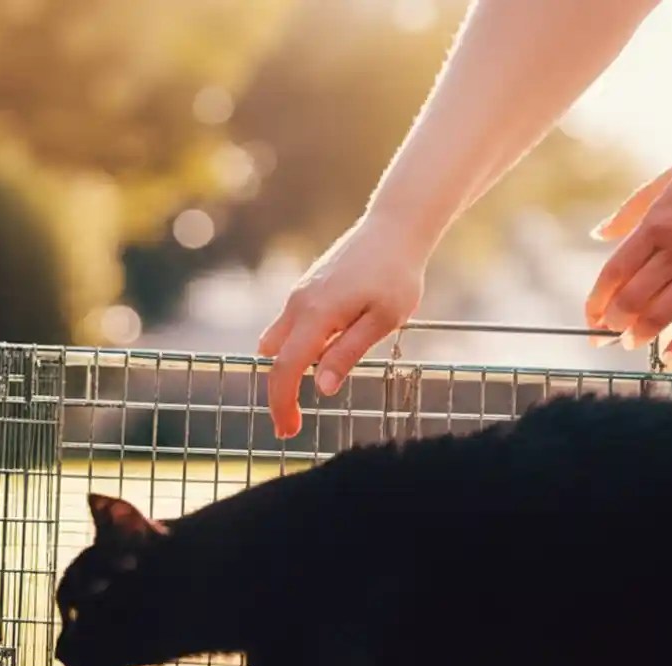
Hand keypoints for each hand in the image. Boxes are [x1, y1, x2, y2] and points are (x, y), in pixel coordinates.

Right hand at [259, 215, 426, 438]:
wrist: (394, 228)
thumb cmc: (396, 275)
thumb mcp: (383, 319)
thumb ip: (348, 352)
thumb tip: (320, 387)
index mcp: (317, 314)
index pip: (286, 368)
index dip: (282, 403)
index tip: (288, 430)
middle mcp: (299, 304)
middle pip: (275, 359)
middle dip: (279, 393)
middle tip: (294, 425)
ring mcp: (300, 295)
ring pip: (277, 341)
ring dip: (286, 369)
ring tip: (309, 391)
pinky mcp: (306, 289)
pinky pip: (290, 327)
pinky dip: (295, 349)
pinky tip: (323, 356)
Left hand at [585, 137, 671, 362]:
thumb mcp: (668, 179)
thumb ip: (629, 211)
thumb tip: (598, 234)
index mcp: (657, 226)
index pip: (615, 273)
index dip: (597, 300)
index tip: (590, 316)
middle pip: (634, 298)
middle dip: (614, 322)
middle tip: (605, 335)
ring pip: (665, 311)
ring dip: (642, 333)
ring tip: (629, 343)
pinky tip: (670, 355)